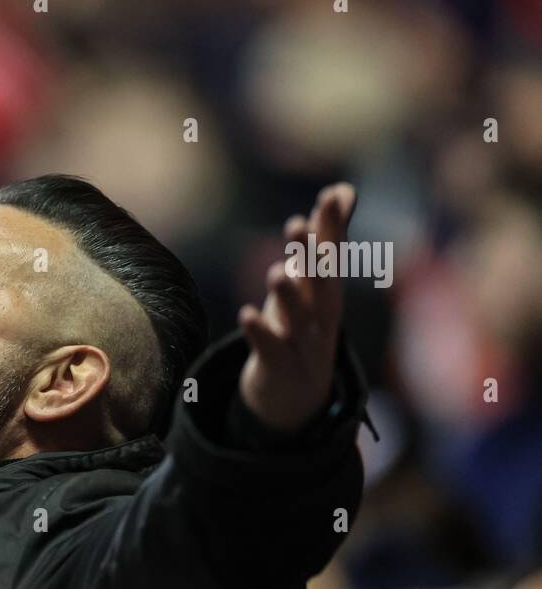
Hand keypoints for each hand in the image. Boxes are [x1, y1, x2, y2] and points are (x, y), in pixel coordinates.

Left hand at [238, 183, 356, 432]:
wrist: (298, 398)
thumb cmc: (303, 327)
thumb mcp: (312, 284)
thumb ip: (325, 238)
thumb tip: (342, 189)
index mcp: (327, 292)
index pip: (331, 256)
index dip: (330, 228)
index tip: (330, 196)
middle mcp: (320, 316)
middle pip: (320, 284)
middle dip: (311, 256)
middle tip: (296, 224)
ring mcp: (303, 345)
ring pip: (298, 319)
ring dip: (288, 296)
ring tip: (275, 272)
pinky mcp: (279, 368)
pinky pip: (270, 350)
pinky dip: (260, 333)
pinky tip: (246, 314)